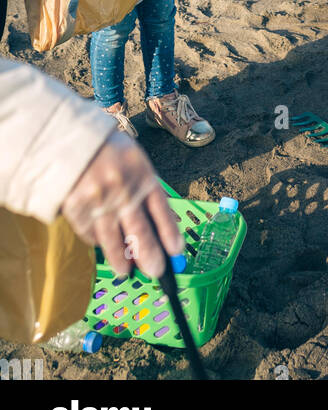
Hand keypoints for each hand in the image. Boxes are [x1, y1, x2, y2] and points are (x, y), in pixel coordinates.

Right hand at [61, 133, 183, 277]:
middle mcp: (123, 190)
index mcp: (142, 175)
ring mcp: (99, 201)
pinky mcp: (77, 209)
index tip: (176, 252)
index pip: (162, 211)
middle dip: (150, 256)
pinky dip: (96, 241)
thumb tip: (155, 225)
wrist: (69, 138)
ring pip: (113, 240)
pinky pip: (89, 233)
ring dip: (120, 259)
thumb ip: (144, 188)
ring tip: (126, 271)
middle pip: (140, 232)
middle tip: (155, 271)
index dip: (169, 233)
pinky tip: (101, 245)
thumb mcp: (134, 161)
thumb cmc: (108, 151)